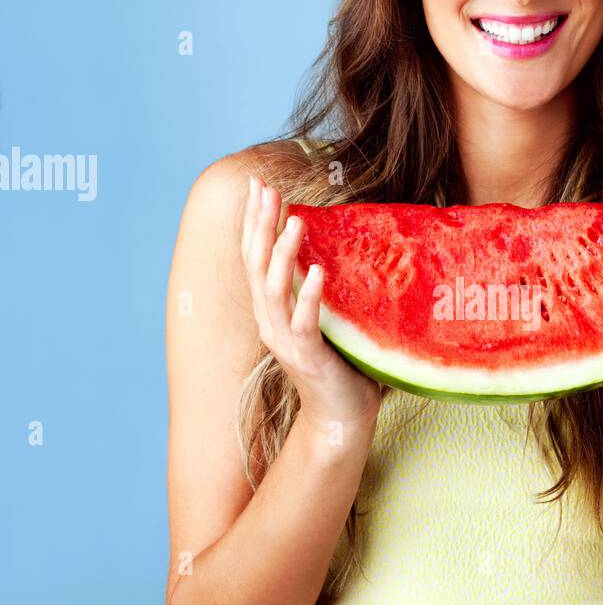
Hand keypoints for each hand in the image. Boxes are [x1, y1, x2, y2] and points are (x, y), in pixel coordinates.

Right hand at [241, 176, 380, 439]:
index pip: (255, 258)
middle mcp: (271, 323)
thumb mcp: (330, 320)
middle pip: (255, 266)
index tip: (259, 185)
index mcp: (272, 311)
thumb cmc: (341, 366)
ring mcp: (286, 341)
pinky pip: (304, 323)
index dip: (254, 221)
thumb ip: (328, 288)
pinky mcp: (308, 357)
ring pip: (273, 291)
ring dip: (282, 253)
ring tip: (294, 220)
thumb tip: (346, 246)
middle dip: (259, 225)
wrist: (342, 418)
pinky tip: (318, 271)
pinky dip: (309, 296)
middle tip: (266, 189)